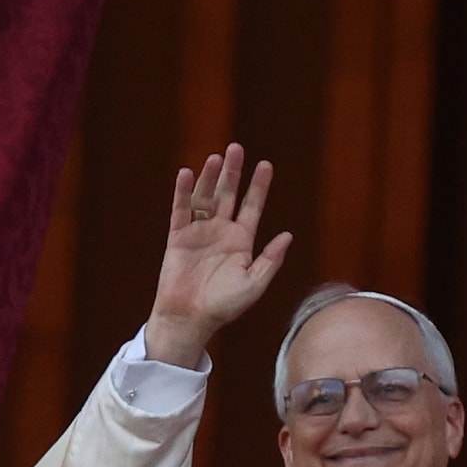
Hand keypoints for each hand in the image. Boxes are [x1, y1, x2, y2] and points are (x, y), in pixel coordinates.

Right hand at [144, 143, 291, 365]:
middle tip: (237, 148)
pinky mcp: (178, 237)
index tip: (265, 165)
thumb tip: (288, 235)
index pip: (252, 207)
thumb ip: (270, 260)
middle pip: (228, 195)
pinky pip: (181, 210)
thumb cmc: (224, 306)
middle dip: (233, 173)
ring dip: (210, 178)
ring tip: (216, 158)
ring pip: (205, 197)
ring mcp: (199, 232)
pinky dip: (183, 192)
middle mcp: (220, 232)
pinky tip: (188, 174)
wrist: (190, 318)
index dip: (259, 187)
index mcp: (242, 242)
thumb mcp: (253, 284)